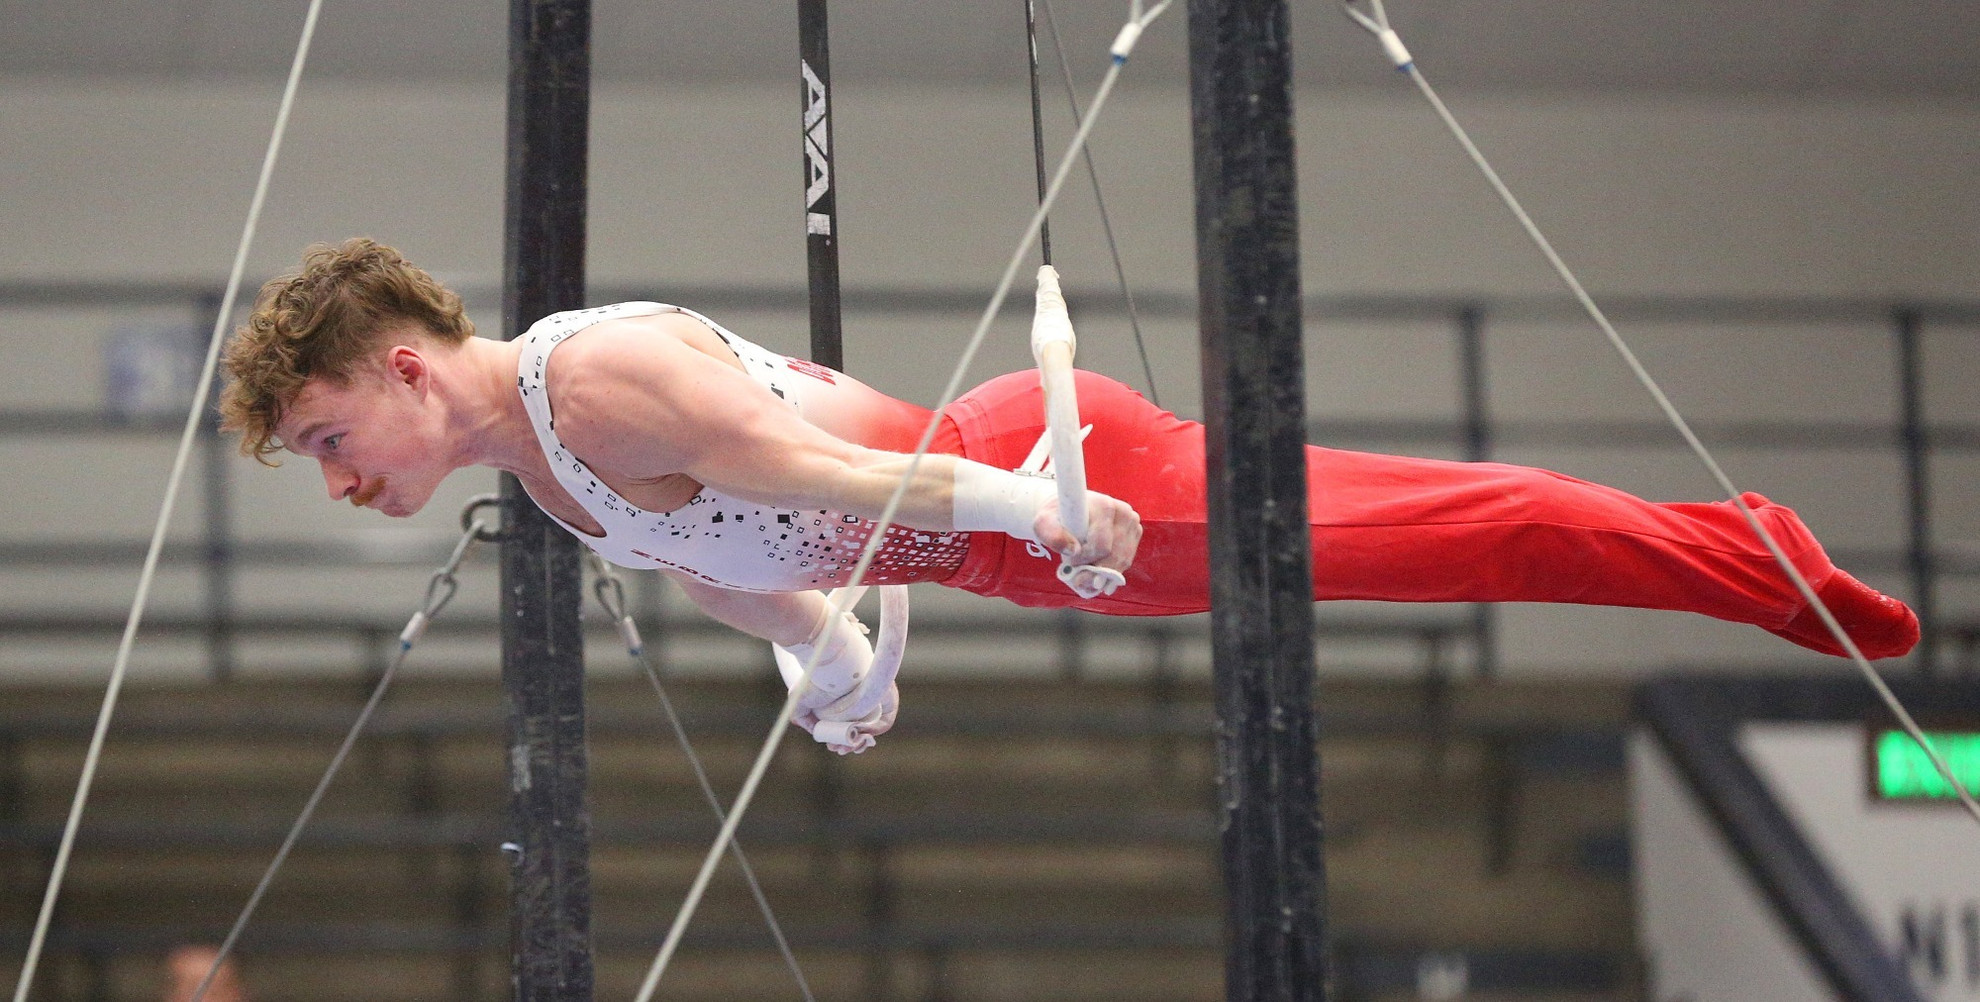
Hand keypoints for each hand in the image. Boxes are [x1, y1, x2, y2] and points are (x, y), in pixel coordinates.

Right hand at [772, 595, 902, 754]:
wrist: (826, 661)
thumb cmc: (813, 677)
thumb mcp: (801, 702)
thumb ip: (803, 718)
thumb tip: (813, 730)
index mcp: (845, 703)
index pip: (849, 727)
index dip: (841, 741)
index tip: (832, 746)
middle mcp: (861, 701)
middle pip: (861, 731)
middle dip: (849, 745)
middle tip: (838, 749)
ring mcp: (875, 699)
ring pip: (872, 730)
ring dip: (859, 742)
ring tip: (844, 746)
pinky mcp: (888, 697)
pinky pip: (885, 721)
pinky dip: (872, 732)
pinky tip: (857, 736)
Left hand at [1033, 490, 1140, 585]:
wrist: (1070, 508)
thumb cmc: (1056, 515)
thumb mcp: (1044, 522)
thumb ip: (1053, 535)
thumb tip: (1073, 551)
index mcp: (1104, 505)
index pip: (1101, 544)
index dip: (1085, 559)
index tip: (1070, 562)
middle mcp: (1123, 512)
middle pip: (1114, 554)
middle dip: (1095, 572)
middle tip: (1078, 580)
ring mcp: (1132, 523)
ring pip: (1123, 560)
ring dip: (1105, 576)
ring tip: (1087, 582)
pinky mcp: (1134, 533)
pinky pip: (1127, 560)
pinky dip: (1113, 573)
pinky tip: (1101, 581)